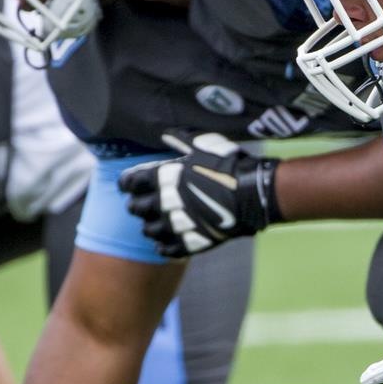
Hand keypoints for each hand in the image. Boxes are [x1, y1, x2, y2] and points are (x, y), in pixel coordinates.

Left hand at [118, 132, 280, 257]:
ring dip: (150, 226)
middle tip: (144, 203)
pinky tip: (168, 241)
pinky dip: (164, 246)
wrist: (253, 193)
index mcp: (163, 177)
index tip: (132, 183)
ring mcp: (177, 224)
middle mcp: (164, 202)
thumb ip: (180, 140)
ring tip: (157, 222)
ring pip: (148, 230)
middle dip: (137, 204)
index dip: (129, 183)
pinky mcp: (191, 242)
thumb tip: (165, 134)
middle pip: (135, 208)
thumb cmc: (228, 165)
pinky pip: (167, 249)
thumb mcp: (203, 144)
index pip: (130, 182)